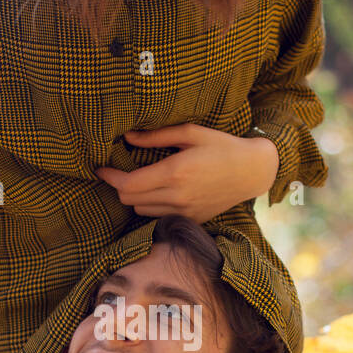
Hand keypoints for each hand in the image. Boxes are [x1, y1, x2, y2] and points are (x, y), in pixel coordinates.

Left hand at [95, 123, 279, 222]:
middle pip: (129, 199)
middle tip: (121, 171)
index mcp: (175, 172)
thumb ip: (156, 136)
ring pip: (141, 211)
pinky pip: (158, 217)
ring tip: (142, 180)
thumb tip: (127, 136)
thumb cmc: (221, 146)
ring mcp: (184, 212)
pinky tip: (158, 192)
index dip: (110, 177)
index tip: (100, 169)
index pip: (128, 184)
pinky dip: (151, 206)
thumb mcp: (190, 132)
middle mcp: (177, 196)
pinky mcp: (190, 220)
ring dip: (135, 196)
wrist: (252, 172)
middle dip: (120, 186)